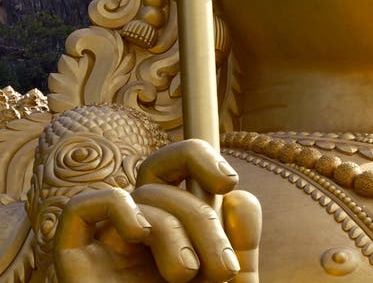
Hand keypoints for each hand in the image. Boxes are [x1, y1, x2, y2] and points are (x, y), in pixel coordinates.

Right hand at [53, 139, 260, 282]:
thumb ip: (242, 242)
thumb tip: (236, 195)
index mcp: (177, 229)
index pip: (177, 164)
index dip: (199, 156)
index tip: (227, 183)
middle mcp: (141, 234)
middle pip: (162, 179)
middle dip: (200, 213)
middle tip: (221, 268)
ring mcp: (109, 249)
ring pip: (139, 198)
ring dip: (174, 226)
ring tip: (189, 276)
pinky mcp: (76, 266)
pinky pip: (82, 208)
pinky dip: (116, 206)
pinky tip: (140, 234)